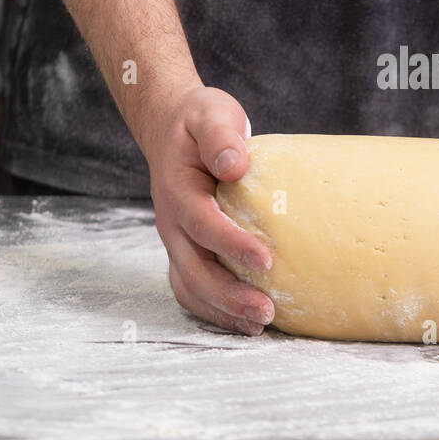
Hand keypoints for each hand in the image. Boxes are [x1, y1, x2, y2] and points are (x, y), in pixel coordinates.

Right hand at [143, 86, 274, 334]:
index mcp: (178, 190)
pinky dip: (215, 311)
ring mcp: (175, 241)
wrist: (172, 130)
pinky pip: (192, 289)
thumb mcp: (211, 114)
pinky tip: (246, 321)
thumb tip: (234, 164)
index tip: (266, 260)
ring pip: (189, 287)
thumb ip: (221, 137)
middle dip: (228, 295)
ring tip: (259, 325)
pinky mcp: (184, 251)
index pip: (203, 224)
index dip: (232, 245)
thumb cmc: (200, 122)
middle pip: (193, 269)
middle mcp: (171, 222)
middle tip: (267, 311)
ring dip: (222, 311)